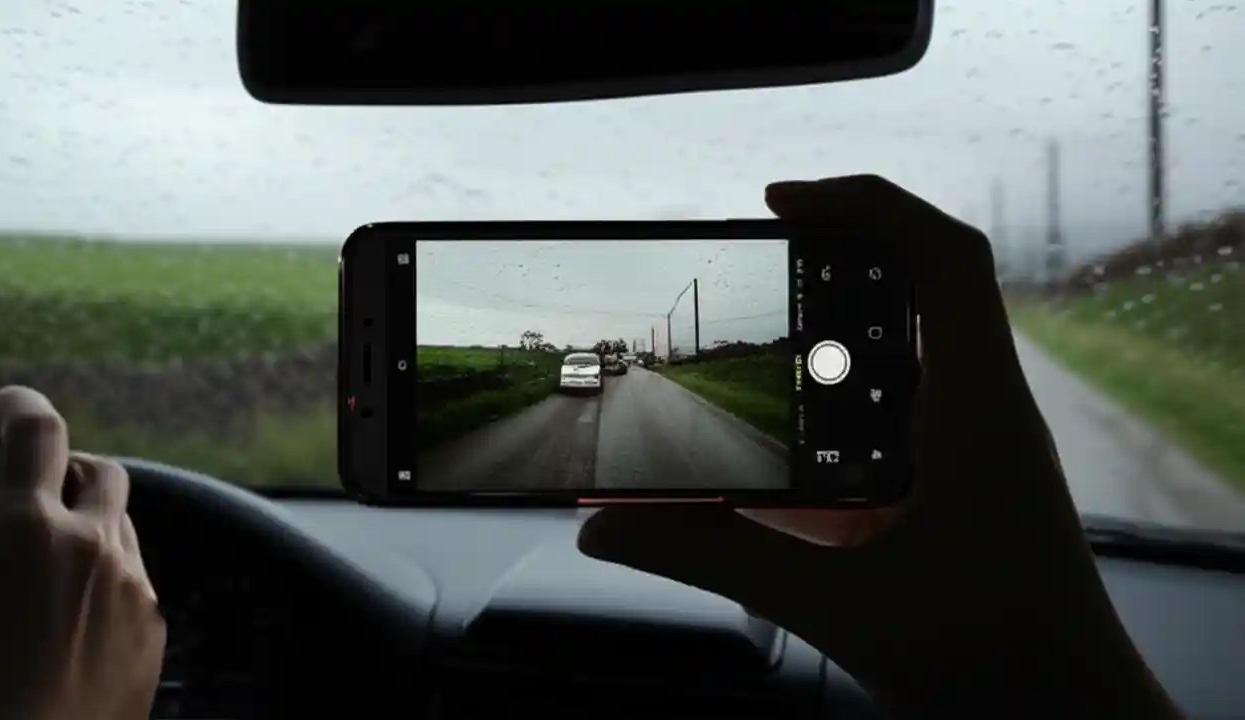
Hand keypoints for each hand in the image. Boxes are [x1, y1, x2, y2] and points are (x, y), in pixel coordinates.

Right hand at [0, 387, 165, 719]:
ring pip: (124, 531)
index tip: (12, 406)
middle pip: (102, 473)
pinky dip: (109, 584)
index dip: (23, 407)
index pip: (38, 433)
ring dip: (92, 531)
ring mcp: (134, 589)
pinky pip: (136, 586)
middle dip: (70, 473)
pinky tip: (75, 622)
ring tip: (53, 568)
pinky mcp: (155, 632)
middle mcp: (94, 546)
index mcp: (26, 530)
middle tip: (38, 492)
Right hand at [579, 176, 1180, 717]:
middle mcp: (985, 413)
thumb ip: (715, 561)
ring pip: (915, 346)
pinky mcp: (965, 480)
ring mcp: (980, 445)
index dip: (867, 205)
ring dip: (844, 327)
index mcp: (975, 413)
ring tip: (763, 334)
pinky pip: (907, 405)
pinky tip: (795, 435)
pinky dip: (848, 395)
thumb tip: (608, 530)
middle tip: (757, 261)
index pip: (946, 259)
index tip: (781, 202)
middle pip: (925, 285)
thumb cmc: (994, 665)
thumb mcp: (835, 607)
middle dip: (840, 257)